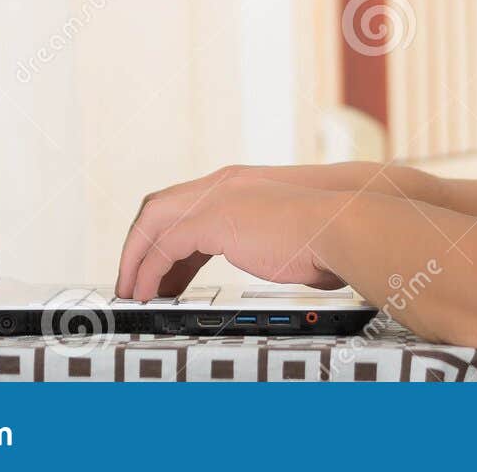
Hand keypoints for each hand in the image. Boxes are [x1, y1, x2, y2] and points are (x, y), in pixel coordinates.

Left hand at [114, 165, 345, 299]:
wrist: (344, 225)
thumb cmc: (330, 235)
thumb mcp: (288, 237)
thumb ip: (269, 244)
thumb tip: (283, 267)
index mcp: (241, 186)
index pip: (186, 206)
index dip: (168, 240)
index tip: (164, 271)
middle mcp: (223, 183)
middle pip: (159, 206)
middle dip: (141, 244)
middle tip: (135, 280)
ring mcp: (216, 196)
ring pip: (151, 221)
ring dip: (136, 258)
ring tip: (132, 291)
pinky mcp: (211, 218)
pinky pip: (161, 245)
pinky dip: (146, 269)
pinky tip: (147, 292)